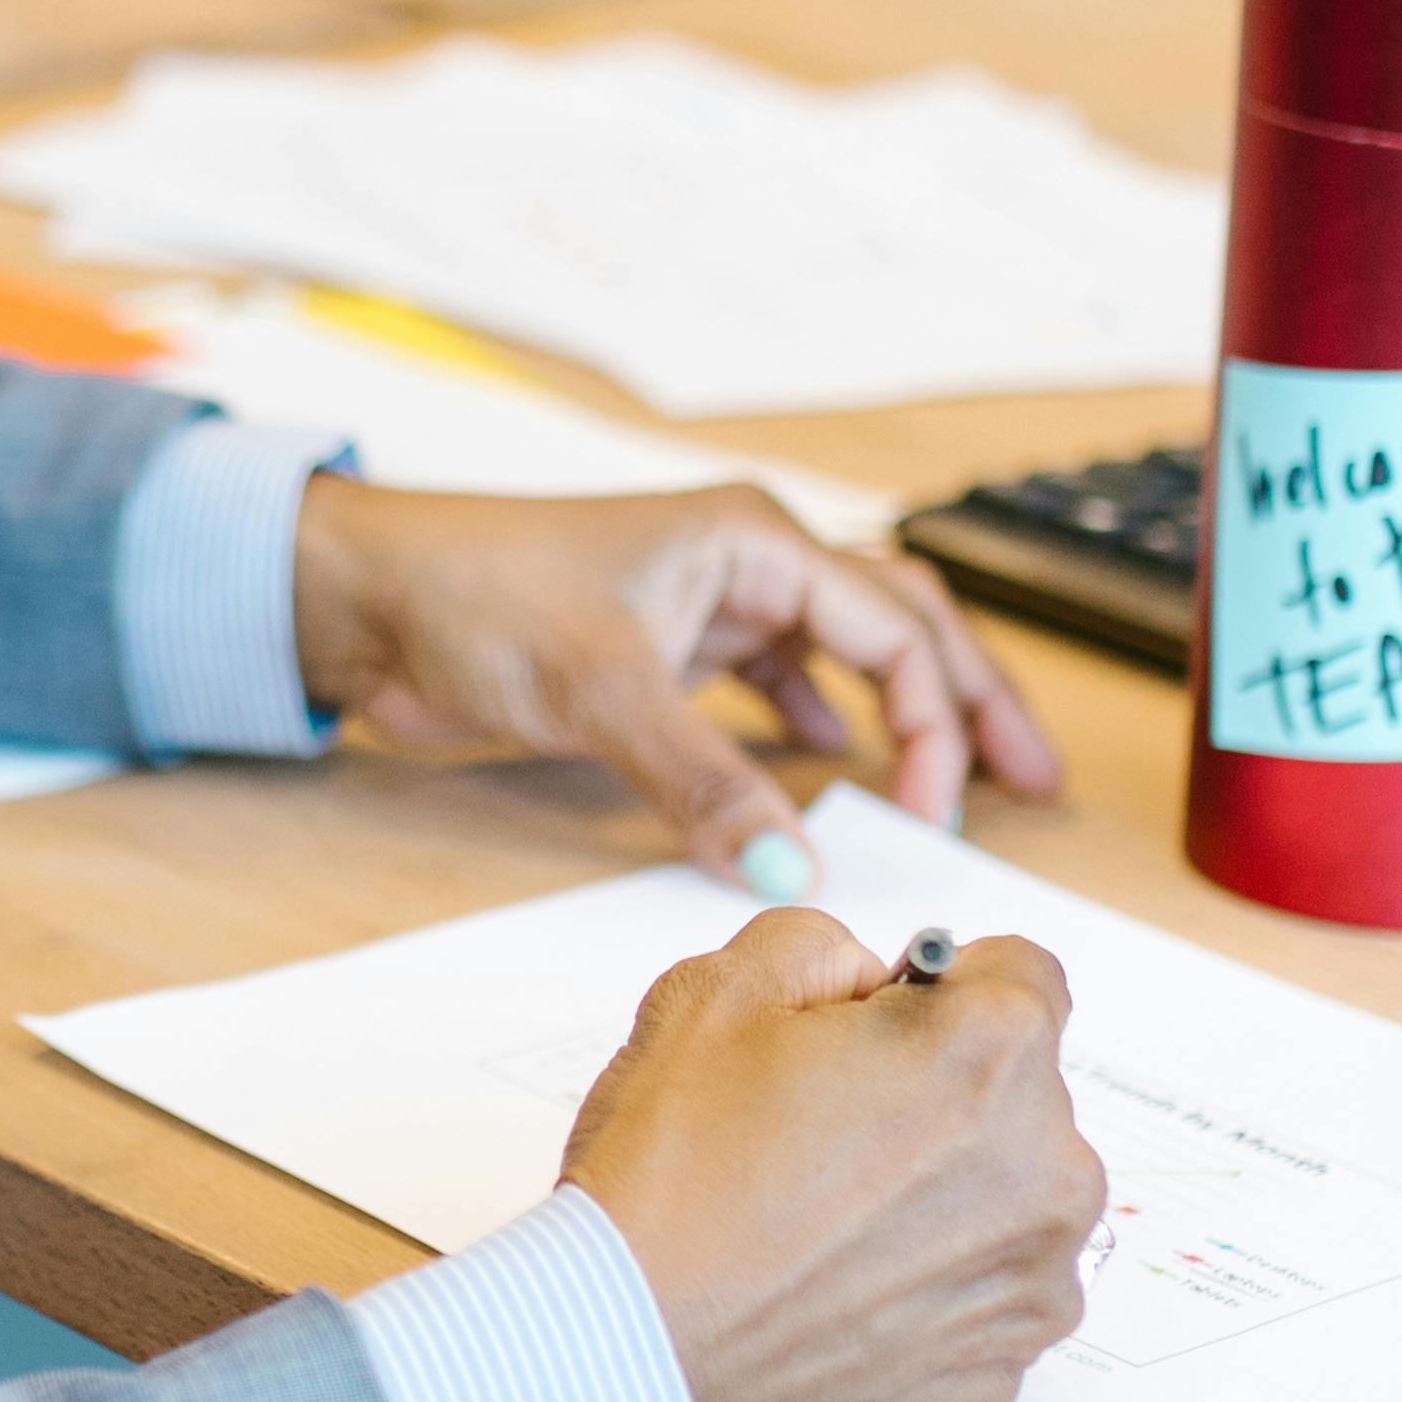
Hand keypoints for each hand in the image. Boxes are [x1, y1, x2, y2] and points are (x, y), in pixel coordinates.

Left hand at [290, 479, 1064, 887]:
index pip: (895, 628)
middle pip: (901, 626)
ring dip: (906, 716)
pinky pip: (774, 687)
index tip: (935, 810)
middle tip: (1035, 779)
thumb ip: (703, 779)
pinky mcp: (666, 657)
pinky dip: (817, 728)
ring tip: (963, 783)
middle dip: (971, 699)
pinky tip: (834, 772)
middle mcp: (748, 564)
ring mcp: (709, 609)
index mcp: (756, 539)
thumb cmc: (472, 593)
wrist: (366, 597)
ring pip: (845, 657)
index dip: (936, 719)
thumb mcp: (599, 687)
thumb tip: (794, 863)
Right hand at [561, 911, 1098, 1401]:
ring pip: (1005, 1202)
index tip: (869, 1038)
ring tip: (820, 1226)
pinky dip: (923, 1290)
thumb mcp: (713, 992)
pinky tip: (832, 1294)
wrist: (627, 1364)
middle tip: (820, 1136)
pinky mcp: (998, 1375)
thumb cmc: (667, 1182)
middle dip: (938, 1096)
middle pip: (1017, 1095)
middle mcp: (1050, 1169)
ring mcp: (1033, 1286)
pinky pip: (978, 1300)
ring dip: (941, 1197)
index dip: (934, 995)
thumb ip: (821, 946)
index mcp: (994, 1052)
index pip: (1018, 976)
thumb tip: (871, 980)